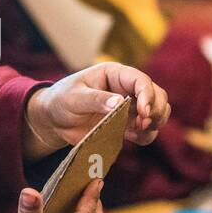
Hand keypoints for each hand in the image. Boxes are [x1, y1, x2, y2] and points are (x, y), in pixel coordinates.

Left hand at [23, 62, 170, 159]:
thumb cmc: (61, 101)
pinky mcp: (127, 125)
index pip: (141, 81)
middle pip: (157, 95)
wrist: (54, 121)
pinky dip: (147, 135)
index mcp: (115, 74)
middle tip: (144, 124)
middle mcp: (127, 89)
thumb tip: (119, 102)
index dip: (147, 95)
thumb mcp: (73, 97)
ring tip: (141, 131)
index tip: (144, 112)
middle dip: (157, 109)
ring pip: (157, 112)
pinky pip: (146, 130)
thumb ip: (95, 99)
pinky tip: (135, 138)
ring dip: (156, 123)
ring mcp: (129, 107)